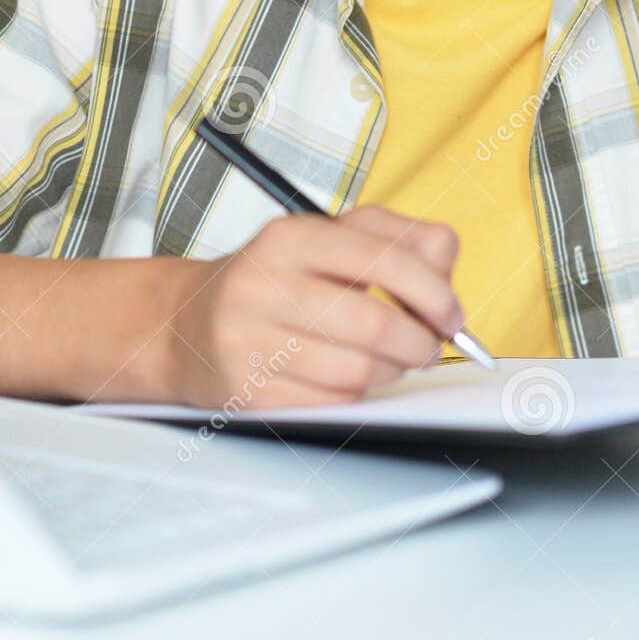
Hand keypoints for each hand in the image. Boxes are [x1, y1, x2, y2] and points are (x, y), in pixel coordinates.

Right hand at [154, 205, 461, 409]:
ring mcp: (250, 340)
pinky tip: (350, 378)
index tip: (452, 315)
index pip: (386, 260)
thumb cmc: (276, 281)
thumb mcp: (328, 241)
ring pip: (358, 371)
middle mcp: (264, 283)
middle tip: (429, 347)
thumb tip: (445, 261)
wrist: (186, 325)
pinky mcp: (247, 390)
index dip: (434, 292)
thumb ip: (396, 239)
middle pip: (376, 325)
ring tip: (389, 361)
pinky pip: (332, 403)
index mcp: (292, 236)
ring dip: (391, 372)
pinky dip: (357, 395)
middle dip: (420, 344)